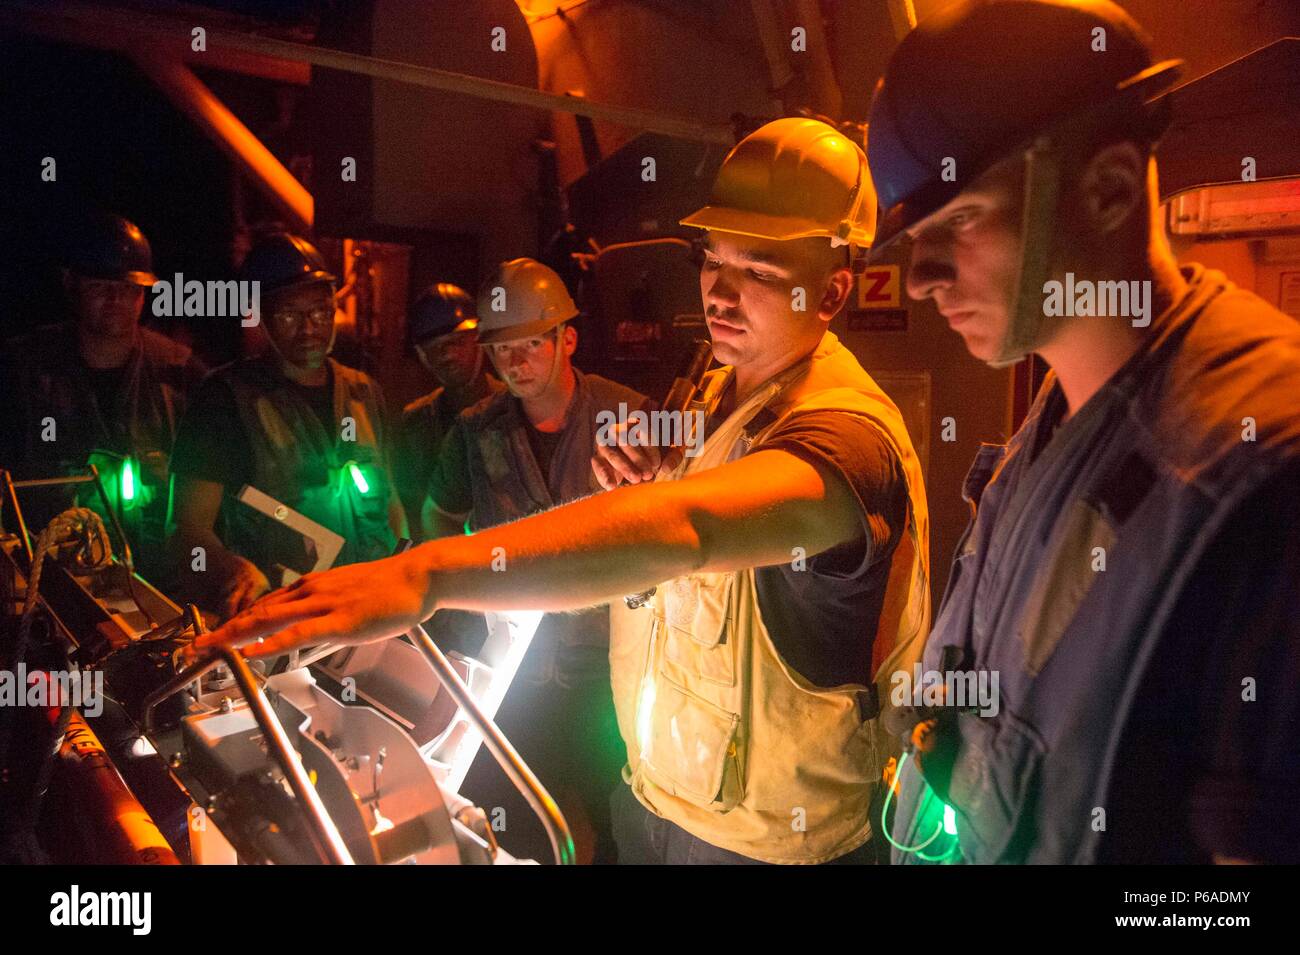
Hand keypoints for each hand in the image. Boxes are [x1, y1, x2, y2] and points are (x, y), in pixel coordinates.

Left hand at [196, 550, 431, 656]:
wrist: (417, 577)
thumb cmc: (390, 588)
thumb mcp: (351, 598)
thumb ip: (328, 616)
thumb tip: (313, 636)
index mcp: (313, 587)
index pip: (267, 606)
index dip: (240, 623)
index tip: (220, 636)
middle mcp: (311, 592)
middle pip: (258, 613)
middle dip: (225, 631)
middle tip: (197, 646)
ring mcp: (324, 605)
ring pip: (270, 620)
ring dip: (235, 635)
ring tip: (210, 649)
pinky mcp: (340, 621)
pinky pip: (299, 633)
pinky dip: (272, 643)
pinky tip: (252, 652)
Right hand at [591, 419, 682, 489]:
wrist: (638, 458)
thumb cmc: (659, 451)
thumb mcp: (670, 451)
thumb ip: (674, 457)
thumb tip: (666, 469)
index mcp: (637, 422)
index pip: (641, 430)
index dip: (649, 448)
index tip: (657, 464)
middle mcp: (618, 429)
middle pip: (625, 441)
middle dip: (638, 458)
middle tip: (649, 474)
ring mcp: (605, 443)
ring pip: (611, 453)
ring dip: (624, 466)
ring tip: (637, 479)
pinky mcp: (598, 458)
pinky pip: (598, 464)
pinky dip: (603, 475)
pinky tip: (612, 486)